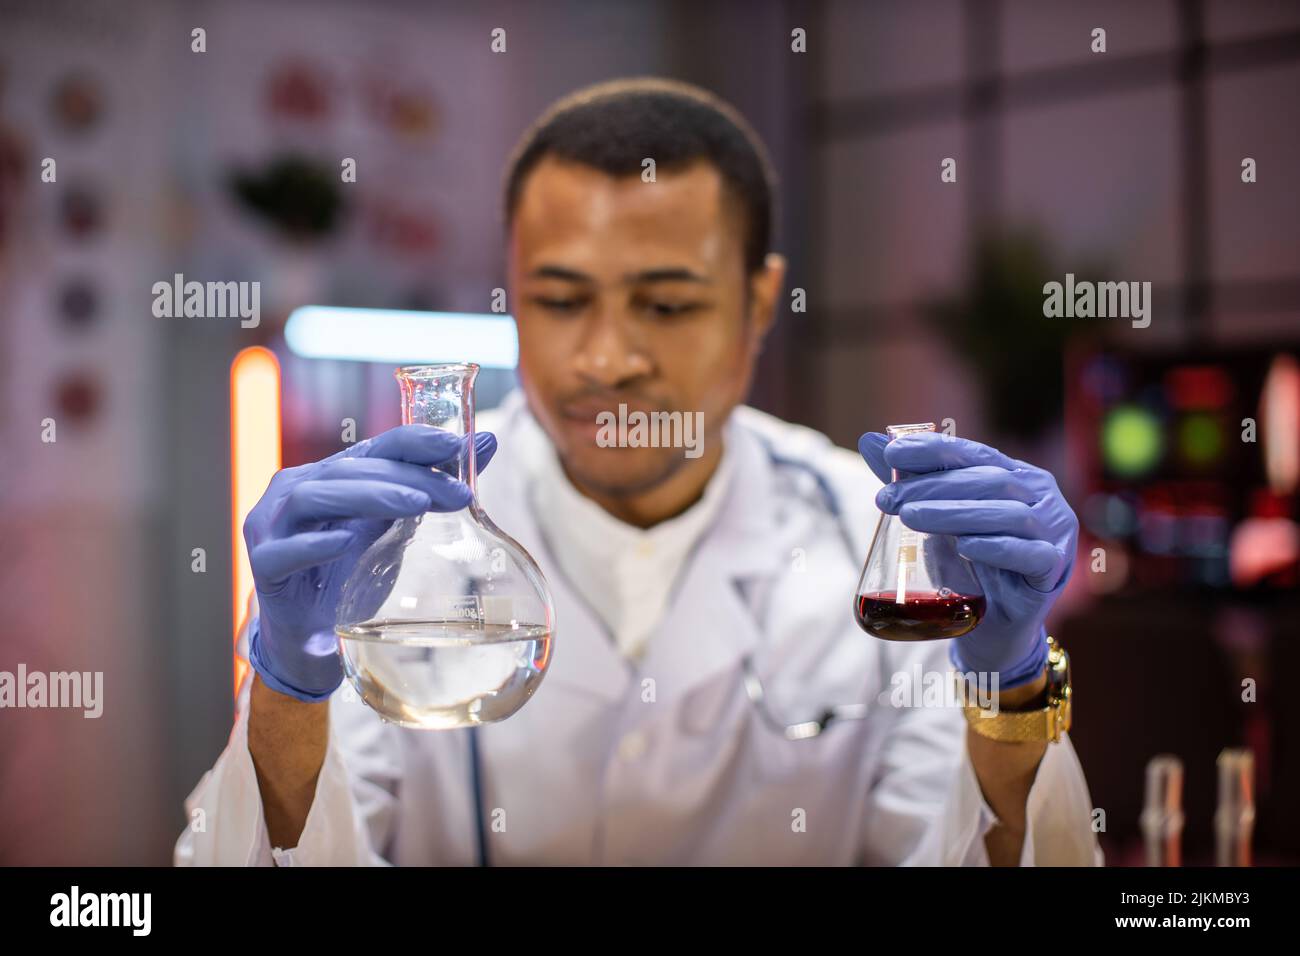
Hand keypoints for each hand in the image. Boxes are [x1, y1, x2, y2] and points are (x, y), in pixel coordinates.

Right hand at [244, 426, 497, 701]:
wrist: (311, 635)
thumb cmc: (351, 573)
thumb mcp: (397, 528)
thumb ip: (432, 489)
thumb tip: (486, 443)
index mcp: (332, 475)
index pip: (376, 446)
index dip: (416, 441)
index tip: (458, 446)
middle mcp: (296, 489)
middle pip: (352, 469)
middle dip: (408, 477)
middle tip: (455, 493)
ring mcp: (272, 526)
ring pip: (314, 496)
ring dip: (369, 496)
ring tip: (417, 506)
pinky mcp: (263, 565)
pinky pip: (284, 551)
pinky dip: (315, 544)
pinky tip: (345, 542)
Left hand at [858, 431, 1077, 687]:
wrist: (995, 623)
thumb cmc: (968, 562)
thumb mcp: (937, 519)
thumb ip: (910, 481)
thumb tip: (868, 440)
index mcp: (1014, 474)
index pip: (972, 453)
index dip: (933, 450)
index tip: (891, 453)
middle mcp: (1039, 495)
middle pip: (987, 481)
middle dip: (932, 487)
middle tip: (887, 499)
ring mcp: (1052, 531)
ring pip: (1007, 514)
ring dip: (956, 514)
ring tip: (911, 518)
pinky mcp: (1053, 569)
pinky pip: (1029, 555)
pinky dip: (997, 549)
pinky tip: (966, 547)